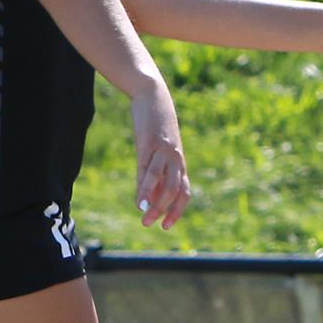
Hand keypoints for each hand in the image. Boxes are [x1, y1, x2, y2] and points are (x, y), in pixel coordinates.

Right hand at [130, 78, 190, 230]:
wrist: (153, 96)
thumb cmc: (154, 126)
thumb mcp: (156, 152)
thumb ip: (154, 174)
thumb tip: (149, 199)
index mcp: (179, 163)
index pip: (184, 192)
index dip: (177, 210)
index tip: (166, 226)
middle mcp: (176, 159)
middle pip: (175, 189)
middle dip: (164, 210)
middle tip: (150, 225)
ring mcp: (164, 151)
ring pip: (163, 181)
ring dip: (153, 201)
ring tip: (143, 215)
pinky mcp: (151, 143)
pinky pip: (147, 169)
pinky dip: (144, 186)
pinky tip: (138, 199)